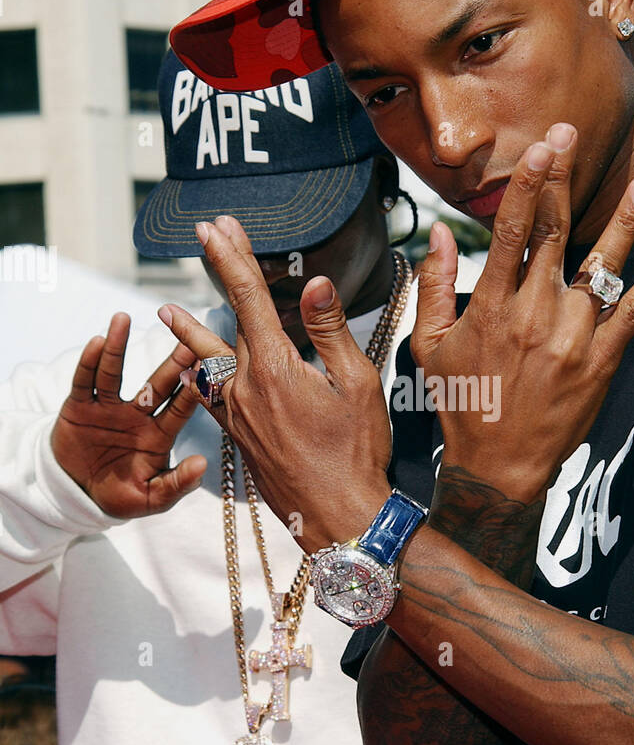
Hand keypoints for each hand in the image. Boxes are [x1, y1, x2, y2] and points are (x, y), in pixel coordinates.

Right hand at [50, 313, 206, 517]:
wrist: (77, 495)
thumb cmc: (120, 496)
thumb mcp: (151, 498)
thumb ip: (176, 484)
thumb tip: (203, 466)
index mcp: (160, 434)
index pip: (181, 407)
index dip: (195, 388)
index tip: (210, 367)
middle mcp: (138, 415)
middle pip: (157, 382)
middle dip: (172, 360)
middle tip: (187, 333)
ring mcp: (109, 408)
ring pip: (115, 373)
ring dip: (119, 347)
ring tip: (123, 318)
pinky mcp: (80, 407)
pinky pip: (84, 382)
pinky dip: (89, 363)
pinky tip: (96, 342)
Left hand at [158, 216, 392, 550]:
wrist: (337, 518)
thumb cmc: (357, 454)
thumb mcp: (356, 385)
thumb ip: (329, 332)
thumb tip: (315, 283)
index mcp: (274, 368)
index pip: (248, 297)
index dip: (233, 256)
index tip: (217, 226)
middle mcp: (246, 388)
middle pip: (227, 318)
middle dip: (221, 274)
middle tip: (206, 238)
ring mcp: (238, 415)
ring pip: (207, 360)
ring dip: (189, 332)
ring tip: (164, 312)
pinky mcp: (239, 438)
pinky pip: (211, 397)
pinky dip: (199, 376)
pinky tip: (192, 375)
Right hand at [410, 124, 633, 501]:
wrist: (498, 467)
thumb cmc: (461, 404)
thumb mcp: (429, 347)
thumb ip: (432, 287)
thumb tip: (437, 233)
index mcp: (490, 306)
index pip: (509, 231)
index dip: (526, 184)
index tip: (540, 148)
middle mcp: (531, 314)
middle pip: (552, 233)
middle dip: (563, 180)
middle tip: (572, 133)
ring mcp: (570, 338)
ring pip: (600, 268)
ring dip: (625, 223)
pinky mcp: (600, 363)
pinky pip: (633, 315)